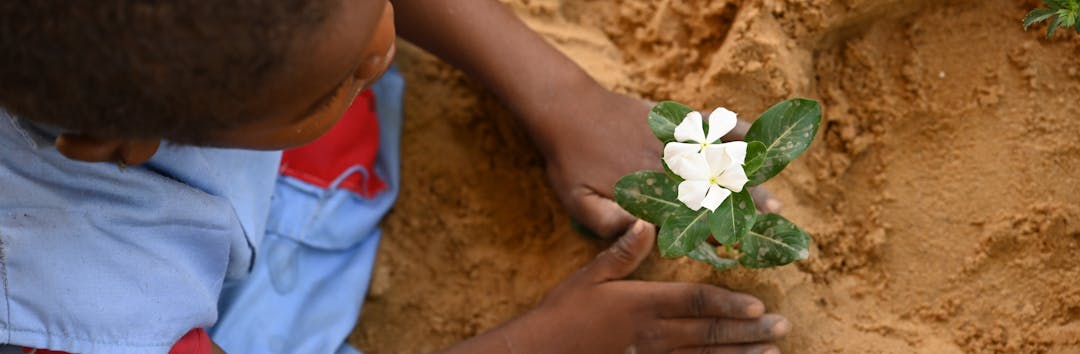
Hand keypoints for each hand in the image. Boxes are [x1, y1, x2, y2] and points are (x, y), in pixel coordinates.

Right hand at [437, 221, 789, 353]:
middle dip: (748, 332)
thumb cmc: (564, 312)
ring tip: (771, 353)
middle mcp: (653, 335)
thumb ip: (622, 251)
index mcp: (642, 304)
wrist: (542, 352)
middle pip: (708, 335)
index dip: (727, 304)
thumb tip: (648, 223)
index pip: (694, 303)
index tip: (757, 305)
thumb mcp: (589, 277)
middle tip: (782, 328)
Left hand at [535, 86, 781, 238]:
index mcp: (645, 189)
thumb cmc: (570, 162)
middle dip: (742, 210)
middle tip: (770, 227)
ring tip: (772, 200)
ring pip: (717, 164)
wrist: (566, 110)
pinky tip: (756, 138)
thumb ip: (609, 222)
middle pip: (711, 191)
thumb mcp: (578, 201)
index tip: (735, 245)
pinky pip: (708, 124)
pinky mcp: (671, 120)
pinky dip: (733, 130)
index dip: (712, 231)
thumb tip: (646, 233)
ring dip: (746, 182)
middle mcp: (663, 165)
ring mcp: (670, 140)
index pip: (686, 215)